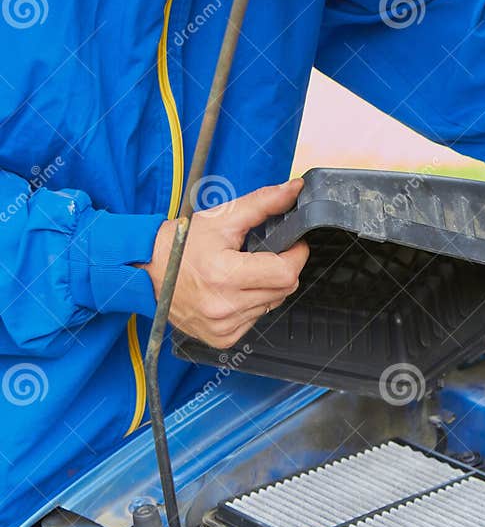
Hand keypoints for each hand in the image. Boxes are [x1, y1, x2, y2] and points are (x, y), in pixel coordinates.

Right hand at [141, 179, 308, 347]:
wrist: (146, 269)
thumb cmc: (181, 242)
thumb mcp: (222, 217)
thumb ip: (263, 202)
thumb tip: (295, 188)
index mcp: (223, 274)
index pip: (286, 273)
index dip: (296, 255)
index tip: (291, 244)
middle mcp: (223, 306)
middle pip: (285, 289)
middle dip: (283, 269)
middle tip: (264, 255)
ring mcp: (222, 326)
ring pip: (273, 304)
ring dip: (268, 287)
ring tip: (243, 272)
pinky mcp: (221, 337)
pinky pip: (256, 319)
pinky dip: (253, 303)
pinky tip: (234, 291)